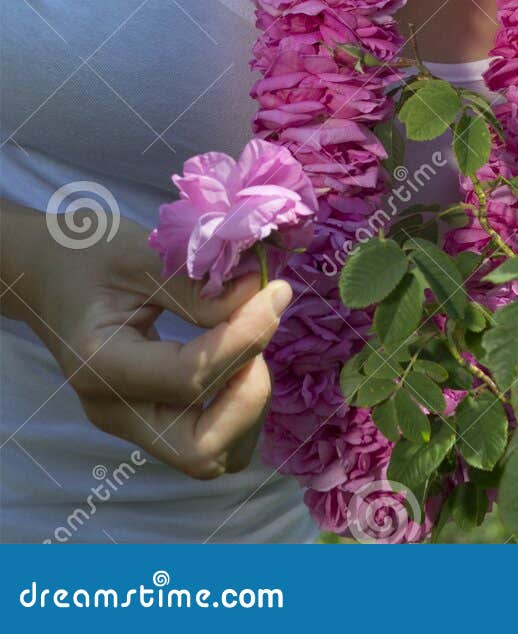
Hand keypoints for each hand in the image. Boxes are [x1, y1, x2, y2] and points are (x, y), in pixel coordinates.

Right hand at [9, 204, 290, 479]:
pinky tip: (241, 355)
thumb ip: (196, 282)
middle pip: (200, 451)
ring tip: (251, 339)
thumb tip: (259, 296)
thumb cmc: (88, 255)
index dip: (244, 337)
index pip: (189, 379)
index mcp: (101, 366)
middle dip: (248, 396)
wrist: (50, 275)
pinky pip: (209, 440)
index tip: (275, 291)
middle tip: (262, 328)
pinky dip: (239, 408)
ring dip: (248, 406)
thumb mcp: (138, 253)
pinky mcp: (152, 420)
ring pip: (211, 457)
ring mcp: (133, 424)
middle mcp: (115, 412)